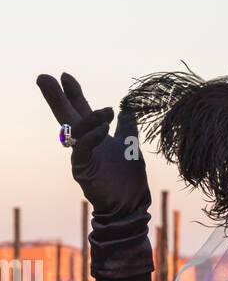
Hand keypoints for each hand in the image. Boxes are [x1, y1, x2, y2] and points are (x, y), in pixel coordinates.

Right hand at [36, 72, 149, 220]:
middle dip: (56, 97)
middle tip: (43, 77)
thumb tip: (126, 108)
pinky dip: (91, 137)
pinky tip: (104, 128)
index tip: (65, 76)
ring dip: (88, 118)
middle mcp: (84, 144)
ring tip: (105, 111)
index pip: (80, 110)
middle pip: (66, 116)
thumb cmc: (129, 178)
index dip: (73, 93)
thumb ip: (127, 126)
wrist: (131, 204)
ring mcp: (81, 157)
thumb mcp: (130, 145)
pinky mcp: (82, 171)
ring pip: (74, 132)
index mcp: (94, 136)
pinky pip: (82, 150)